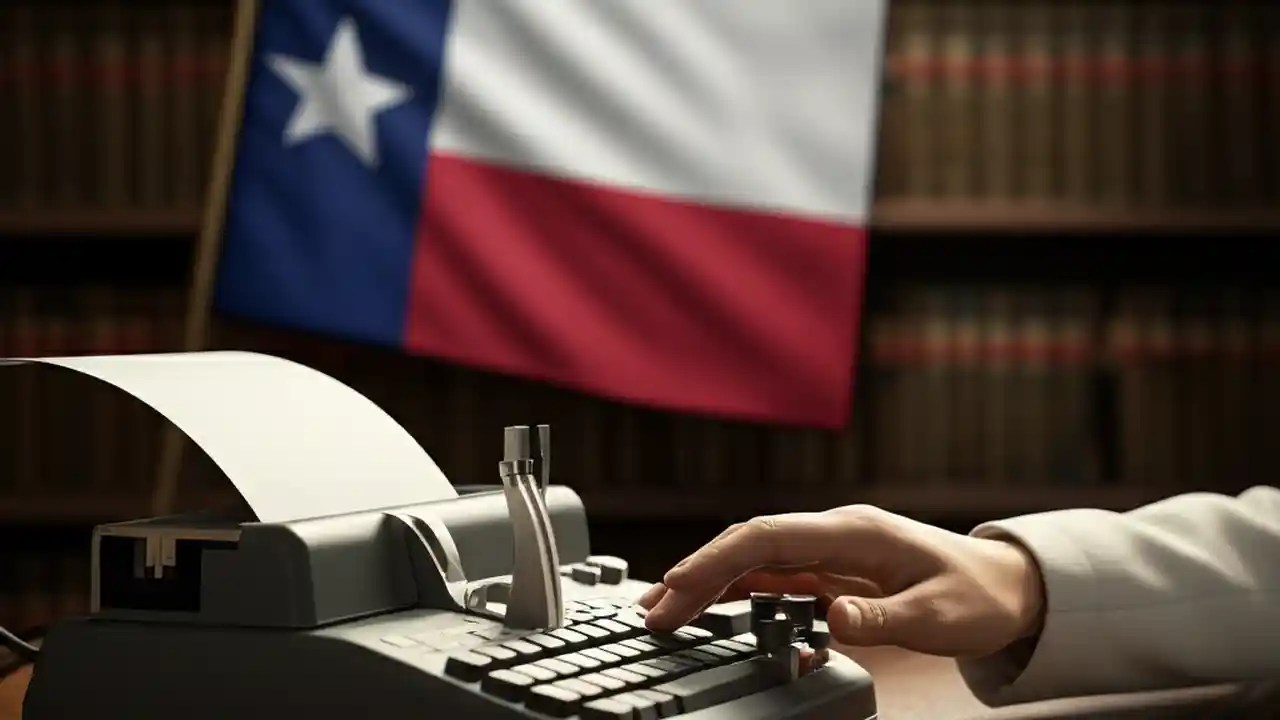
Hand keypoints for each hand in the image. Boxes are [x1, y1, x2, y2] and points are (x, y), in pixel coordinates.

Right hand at [636, 505, 1045, 657]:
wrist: (1007, 587)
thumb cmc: (977, 597)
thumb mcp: (938, 617)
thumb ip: (883, 619)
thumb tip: (831, 619)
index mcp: (854, 532)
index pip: (769, 537)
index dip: (718, 559)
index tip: (679, 585)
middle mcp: (834, 533)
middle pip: (750, 546)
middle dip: (697, 574)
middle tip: (652, 613)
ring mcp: (830, 550)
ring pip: (754, 560)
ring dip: (709, 583)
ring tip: (664, 612)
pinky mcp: (831, 571)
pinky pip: (772, 576)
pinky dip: (735, 591)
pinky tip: (708, 608)